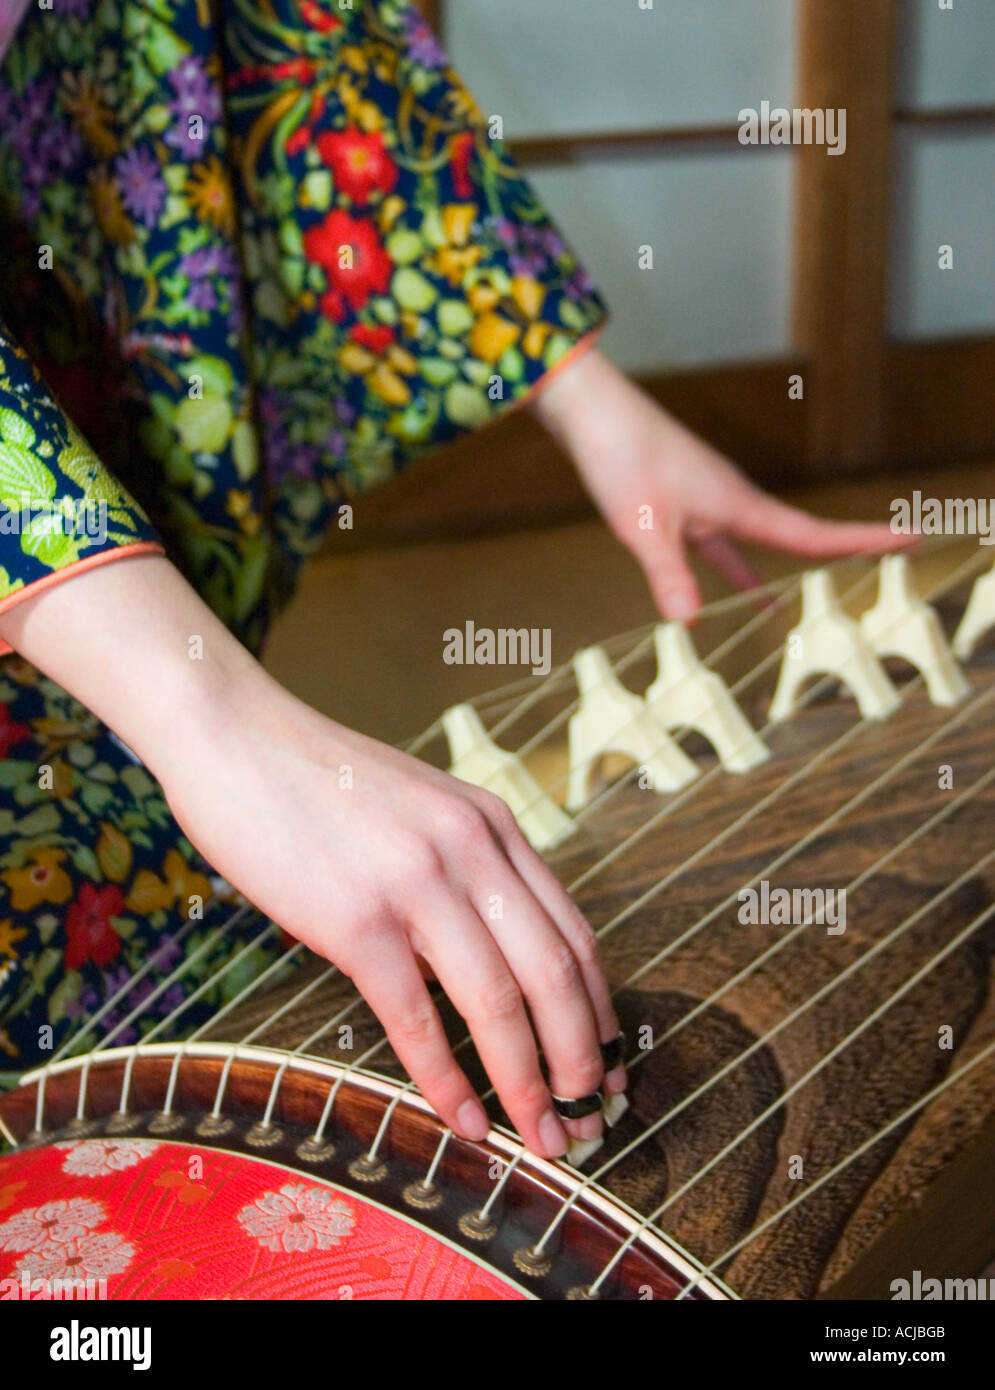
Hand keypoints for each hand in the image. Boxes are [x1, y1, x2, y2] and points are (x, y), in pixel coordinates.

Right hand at [0, 555, 622, 1158]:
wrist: (235, 737)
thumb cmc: (319, 780)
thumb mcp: (421, 807)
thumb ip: (466, 866)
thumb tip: (492, 952)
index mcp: (494, 825)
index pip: (575, 932)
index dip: (598, 1010)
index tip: (604, 1062)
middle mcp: (472, 850)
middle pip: (556, 974)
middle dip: (580, 1062)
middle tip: (588, 1121)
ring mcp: (416, 883)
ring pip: (500, 1003)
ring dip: (529, 1084)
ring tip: (543, 1139)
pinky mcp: (356, 920)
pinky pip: (417, 1018)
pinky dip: (447, 1080)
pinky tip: (463, 1119)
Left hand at [532, 349, 908, 619]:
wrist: (592, 412)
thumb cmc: (621, 458)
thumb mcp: (645, 526)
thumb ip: (671, 574)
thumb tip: (692, 621)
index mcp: (738, 505)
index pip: (814, 534)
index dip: (863, 541)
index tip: (911, 538)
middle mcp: (732, 501)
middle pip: (799, 536)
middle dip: (842, 551)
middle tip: (891, 552)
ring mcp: (708, 501)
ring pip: (757, 544)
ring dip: (780, 570)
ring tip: (795, 609)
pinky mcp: (681, 503)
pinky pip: (719, 546)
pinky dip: (728, 570)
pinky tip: (720, 595)